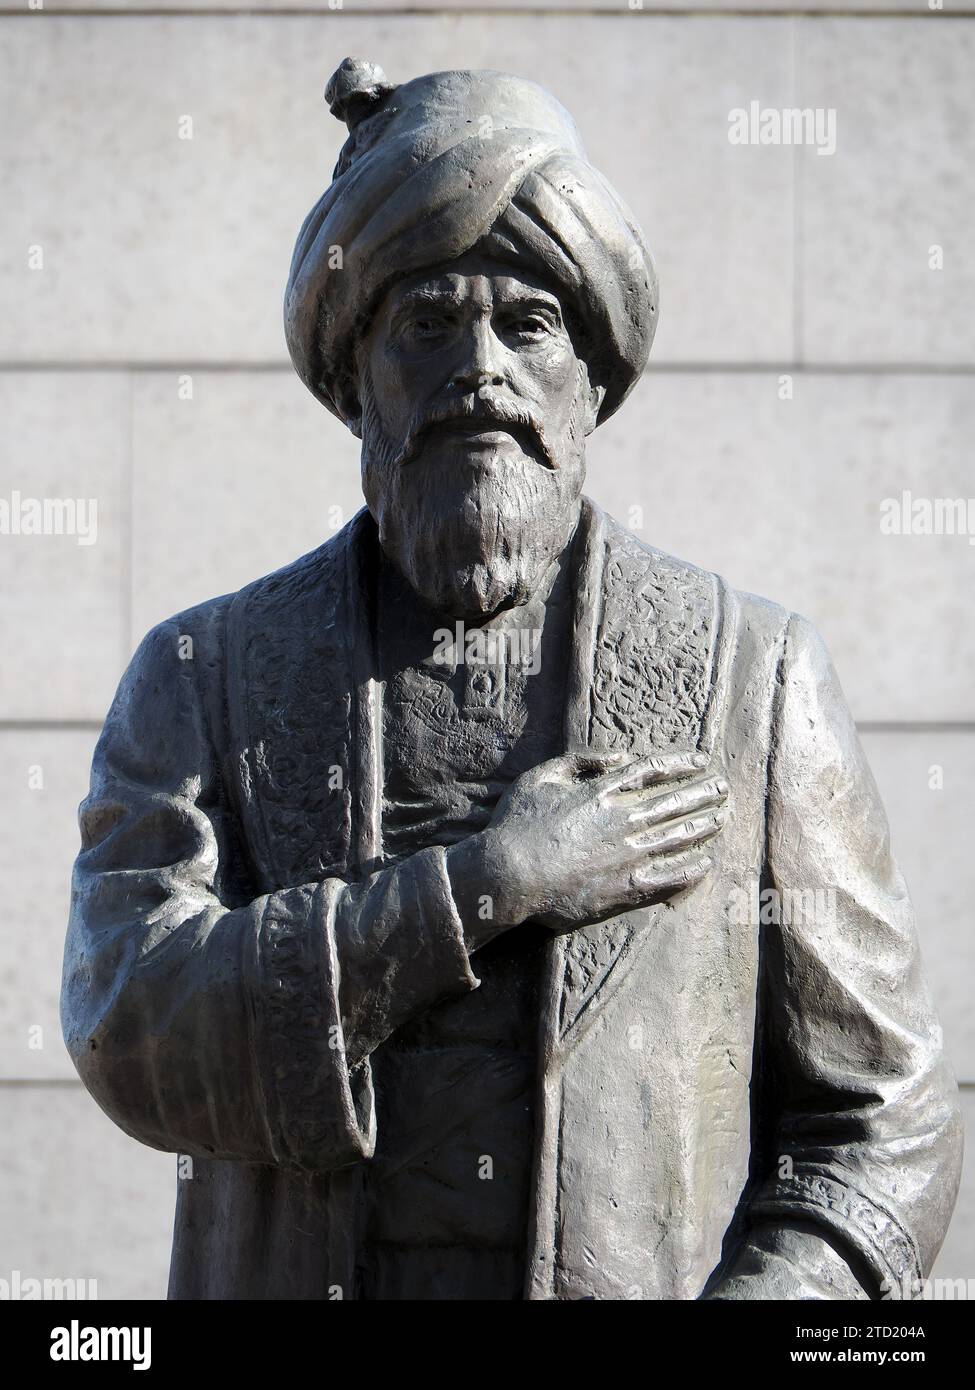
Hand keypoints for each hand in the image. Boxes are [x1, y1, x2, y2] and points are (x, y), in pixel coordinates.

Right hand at [458, 749, 728, 935]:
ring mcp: (627, 856)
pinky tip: (706, 863)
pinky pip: (669, 878)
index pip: (653, 771)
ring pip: (678, 836)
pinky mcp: (625, 889)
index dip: (682, 764)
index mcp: (602, 792)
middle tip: (726, 788)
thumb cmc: (517, 825)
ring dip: (704, 825)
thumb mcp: (541, 777)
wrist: (509, 875)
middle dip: (703, 793)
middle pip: (674, 802)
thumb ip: (580, 761)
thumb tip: (618, 755)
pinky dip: (691, 869)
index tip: (703, 760)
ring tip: (723, 817)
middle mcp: (622, 821)